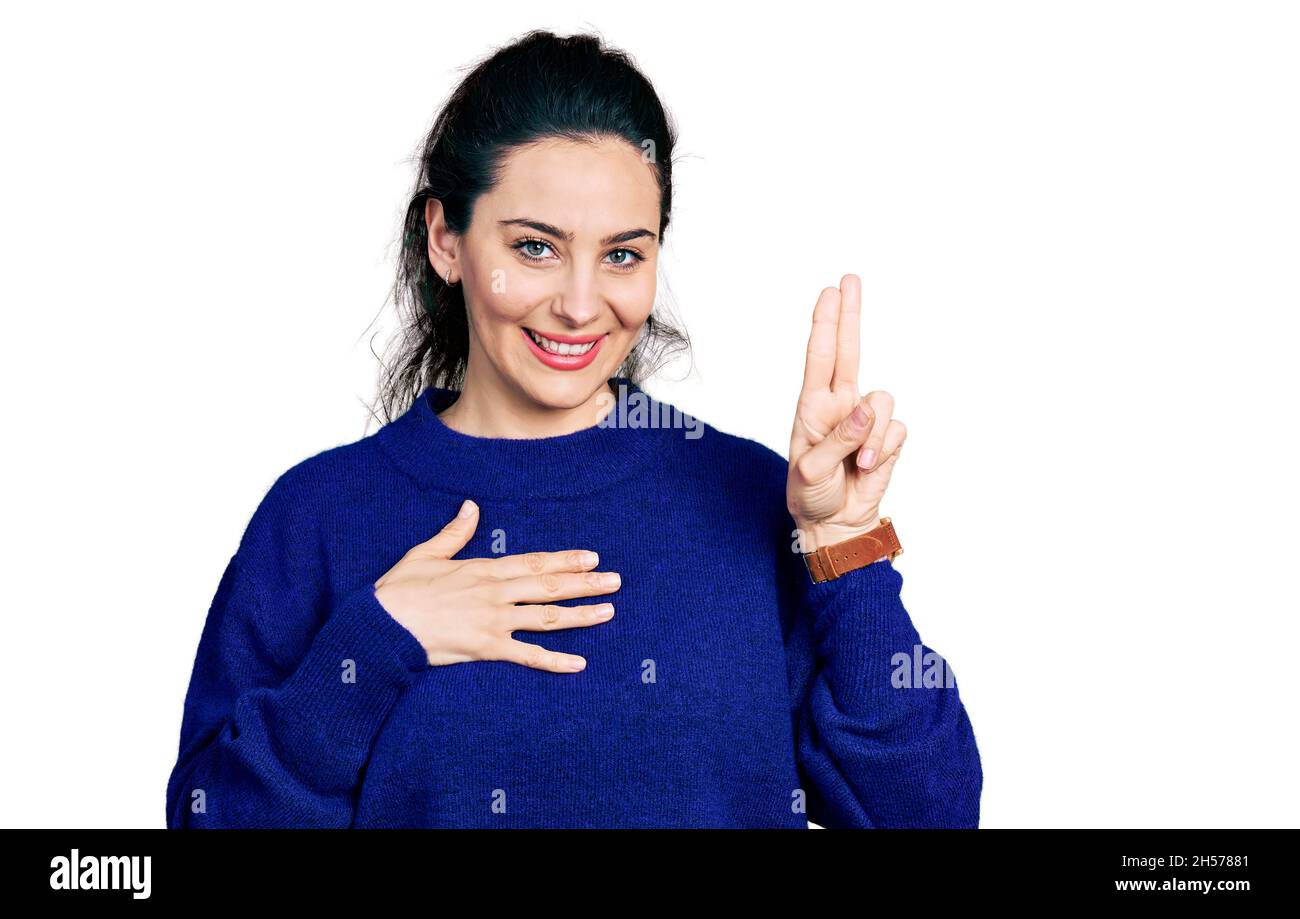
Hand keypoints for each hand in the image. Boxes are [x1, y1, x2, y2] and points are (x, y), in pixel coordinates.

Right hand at [374, 500, 620, 671]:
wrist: (381, 625)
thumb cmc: (399, 590)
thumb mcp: (426, 554)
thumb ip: (454, 532)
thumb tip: (471, 507)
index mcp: (483, 570)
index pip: (534, 563)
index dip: (565, 560)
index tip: (591, 557)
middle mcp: (495, 593)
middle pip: (549, 586)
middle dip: (585, 583)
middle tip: (616, 581)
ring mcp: (494, 621)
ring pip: (547, 617)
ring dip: (581, 614)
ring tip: (609, 611)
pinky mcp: (486, 648)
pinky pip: (527, 655)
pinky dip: (555, 660)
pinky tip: (579, 663)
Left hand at [787, 274, 906, 552]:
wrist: (835, 524)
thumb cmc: (811, 495)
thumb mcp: (811, 472)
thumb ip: (838, 440)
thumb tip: (865, 410)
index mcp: (813, 407)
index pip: (820, 357)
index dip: (826, 323)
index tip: (830, 292)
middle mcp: (840, 405)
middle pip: (848, 350)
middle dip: (850, 315)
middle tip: (850, 279)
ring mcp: (865, 420)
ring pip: (883, 403)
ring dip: (873, 436)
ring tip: (857, 464)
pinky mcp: (887, 438)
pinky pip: (897, 432)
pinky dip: (885, 452)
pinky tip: (869, 469)